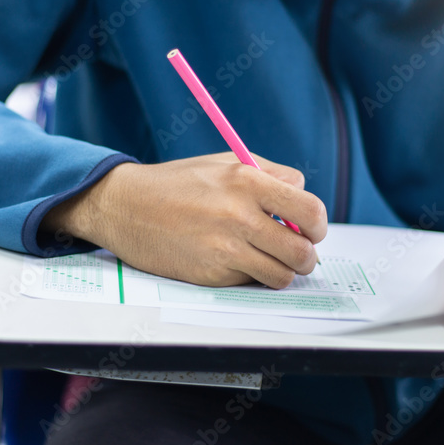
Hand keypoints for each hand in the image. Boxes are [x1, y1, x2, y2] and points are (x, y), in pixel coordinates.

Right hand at [43, 152, 327, 288]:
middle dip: (306, 256)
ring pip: (282, 276)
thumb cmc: (177, 183)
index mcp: (247, 181)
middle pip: (303, 251)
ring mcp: (225, 249)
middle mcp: (240, 216)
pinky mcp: (211, 274)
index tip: (310, 229)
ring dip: (280, 271)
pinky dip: (249, 276)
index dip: (317, 225)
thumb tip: (301, 198)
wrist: (125, 206)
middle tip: (295, 252)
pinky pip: (250, 282)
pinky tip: (231, 260)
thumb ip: (269, 175)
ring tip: (266, 259)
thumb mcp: (224, 162)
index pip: (311, 210)